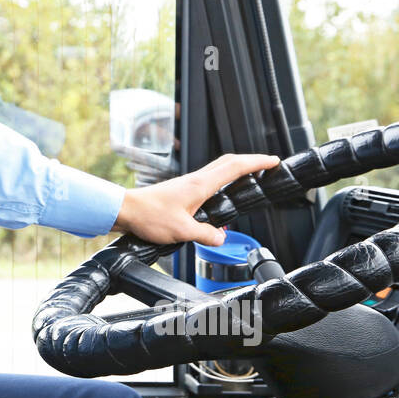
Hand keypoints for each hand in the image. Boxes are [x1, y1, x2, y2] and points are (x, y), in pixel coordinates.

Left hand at [114, 153, 281, 245]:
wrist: (125, 210)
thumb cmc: (149, 216)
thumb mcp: (182, 231)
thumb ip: (206, 234)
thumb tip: (221, 237)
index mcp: (200, 185)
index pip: (235, 167)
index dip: (256, 162)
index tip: (273, 161)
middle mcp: (195, 180)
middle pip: (228, 163)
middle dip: (251, 161)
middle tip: (268, 165)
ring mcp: (188, 184)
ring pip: (218, 169)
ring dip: (237, 169)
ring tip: (251, 176)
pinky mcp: (181, 190)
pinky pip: (209, 179)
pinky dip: (223, 179)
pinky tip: (222, 193)